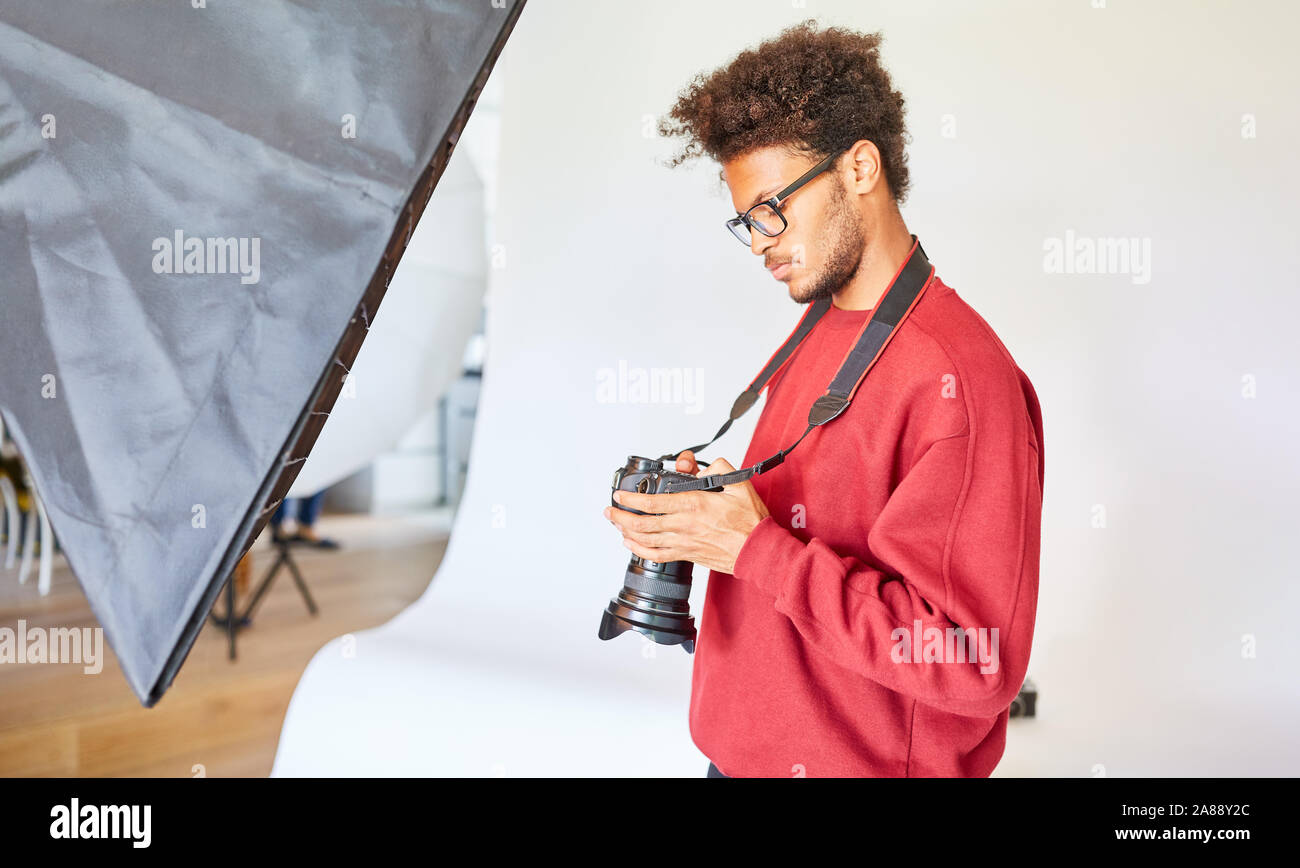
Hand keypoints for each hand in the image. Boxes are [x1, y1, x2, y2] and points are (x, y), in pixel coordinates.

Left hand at [601, 455, 769, 574]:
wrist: (758, 550)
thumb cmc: (750, 521)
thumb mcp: (738, 484)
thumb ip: (719, 468)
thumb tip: (703, 466)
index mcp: (693, 505)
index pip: (652, 503)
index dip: (630, 499)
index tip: (620, 495)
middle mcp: (684, 525)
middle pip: (641, 523)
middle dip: (620, 516)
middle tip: (610, 510)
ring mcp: (684, 542)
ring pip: (645, 540)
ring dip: (626, 532)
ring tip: (616, 523)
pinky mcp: (687, 554)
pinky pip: (657, 555)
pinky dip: (640, 551)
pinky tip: (632, 545)